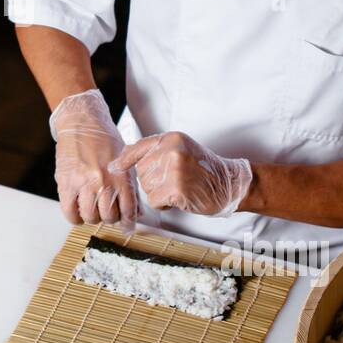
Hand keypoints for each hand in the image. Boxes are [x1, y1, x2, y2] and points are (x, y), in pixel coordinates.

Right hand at [50, 89, 138, 228]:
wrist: (82, 122)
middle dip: (109, 217)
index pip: (128, 210)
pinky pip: (70, 212)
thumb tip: (137, 213)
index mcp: (121, 176)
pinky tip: (77, 211)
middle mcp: (103, 181)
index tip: (125, 226)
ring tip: (91, 208)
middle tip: (106, 211)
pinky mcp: (66, 182)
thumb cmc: (104, 139)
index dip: (127, 222)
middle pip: (109, 216)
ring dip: (91, 216)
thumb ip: (131, 188)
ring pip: (90, 216)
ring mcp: (83, 183)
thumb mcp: (125, 161)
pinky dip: (75, 217)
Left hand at [109, 132, 251, 217]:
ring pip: (147, 187)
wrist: (228, 185)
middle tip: (174, 181)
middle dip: (152, 182)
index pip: (138, 148)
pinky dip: (164, 204)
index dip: (124, 160)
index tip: (113, 167)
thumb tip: (122, 158)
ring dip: (159, 193)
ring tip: (179, 188)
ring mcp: (174, 169)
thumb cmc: (204, 170)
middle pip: (141, 172)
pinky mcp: (176, 188)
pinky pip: (155, 201)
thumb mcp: (180, 151)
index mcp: (171, 138)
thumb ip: (155, 152)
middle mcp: (171, 150)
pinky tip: (180, 198)